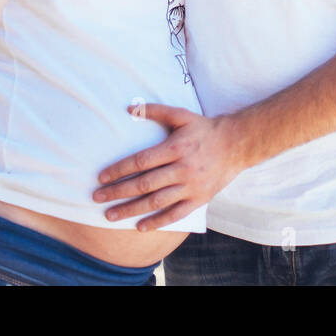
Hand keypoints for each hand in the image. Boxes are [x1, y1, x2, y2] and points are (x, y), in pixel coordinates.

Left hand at [92, 104, 245, 231]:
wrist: (237, 144)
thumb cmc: (205, 129)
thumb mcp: (182, 115)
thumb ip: (156, 111)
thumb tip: (130, 108)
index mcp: (176, 148)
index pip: (141, 161)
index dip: (119, 170)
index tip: (101, 178)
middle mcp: (182, 168)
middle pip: (144, 184)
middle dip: (118, 192)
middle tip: (97, 198)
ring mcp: (191, 186)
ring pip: (156, 201)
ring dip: (131, 210)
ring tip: (110, 215)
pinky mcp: (200, 199)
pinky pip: (176, 214)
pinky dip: (157, 221)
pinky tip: (140, 226)